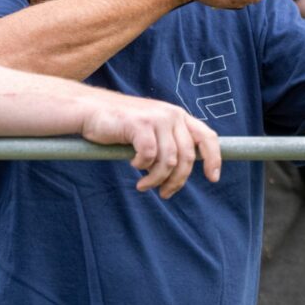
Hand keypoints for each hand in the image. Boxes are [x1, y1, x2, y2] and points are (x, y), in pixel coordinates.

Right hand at [77, 90, 222, 198]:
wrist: (90, 110)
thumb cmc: (120, 126)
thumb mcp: (151, 130)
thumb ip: (169, 142)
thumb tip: (183, 170)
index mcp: (178, 115)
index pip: (207, 136)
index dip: (214, 158)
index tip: (213, 178)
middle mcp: (172, 114)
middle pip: (187, 157)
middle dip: (178, 180)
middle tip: (165, 194)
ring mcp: (156, 117)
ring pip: (168, 161)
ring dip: (156, 179)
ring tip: (144, 186)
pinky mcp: (140, 124)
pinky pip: (149, 156)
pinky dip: (142, 166)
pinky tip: (133, 165)